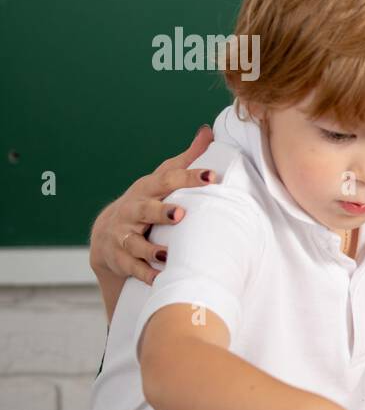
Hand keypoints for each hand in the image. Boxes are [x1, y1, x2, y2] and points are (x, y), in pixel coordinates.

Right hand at [89, 125, 216, 285]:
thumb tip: (207, 131)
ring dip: (149, 249)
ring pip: (134, 243)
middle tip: (180, 214)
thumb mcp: (161, 180)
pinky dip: (144, 274)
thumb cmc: (145, 202)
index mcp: (147, 190)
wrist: (107, 235)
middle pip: (145, 210)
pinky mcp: (119, 259)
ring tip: (166, 254)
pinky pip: (132, 268)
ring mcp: (123, 236)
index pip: (168, 179)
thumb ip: (185, 160)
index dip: (190, 177)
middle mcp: (132, 211)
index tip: (212, 176)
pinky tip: (159, 278)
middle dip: (161, 212)